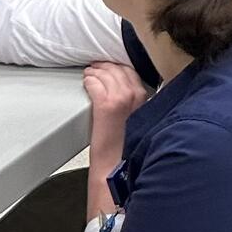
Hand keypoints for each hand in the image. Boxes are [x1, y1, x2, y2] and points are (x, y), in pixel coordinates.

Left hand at [83, 62, 147, 215]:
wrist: (117, 165)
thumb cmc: (125, 144)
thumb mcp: (138, 117)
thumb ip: (135, 100)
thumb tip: (124, 88)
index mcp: (145, 97)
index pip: (130, 71)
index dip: (117, 67)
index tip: (109, 66)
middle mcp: (134, 95)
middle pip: (117, 69)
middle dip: (104, 66)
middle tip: (96, 67)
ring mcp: (120, 98)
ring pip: (104, 74)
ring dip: (94, 71)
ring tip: (89, 74)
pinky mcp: (105, 105)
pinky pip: (94, 83)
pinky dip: (89, 80)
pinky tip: (86, 82)